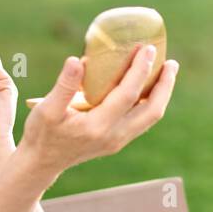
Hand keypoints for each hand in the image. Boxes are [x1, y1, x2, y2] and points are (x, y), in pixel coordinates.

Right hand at [19, 44, 179, 182]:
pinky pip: (142, 120)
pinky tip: (148, 87)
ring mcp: (117, 141)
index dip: (140, 70)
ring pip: (150, 117)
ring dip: (162, 93)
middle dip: (164, 84)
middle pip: (151, 110)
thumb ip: (64, 85)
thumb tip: (78, 60)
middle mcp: (113, 136)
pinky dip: (151, 101)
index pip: (127, 95)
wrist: (41, 163)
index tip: (146, 48)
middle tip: (170, 62)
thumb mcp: (46, 109)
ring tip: (167, 71)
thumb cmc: (41, 133)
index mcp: (97, 127)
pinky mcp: (117, 141)